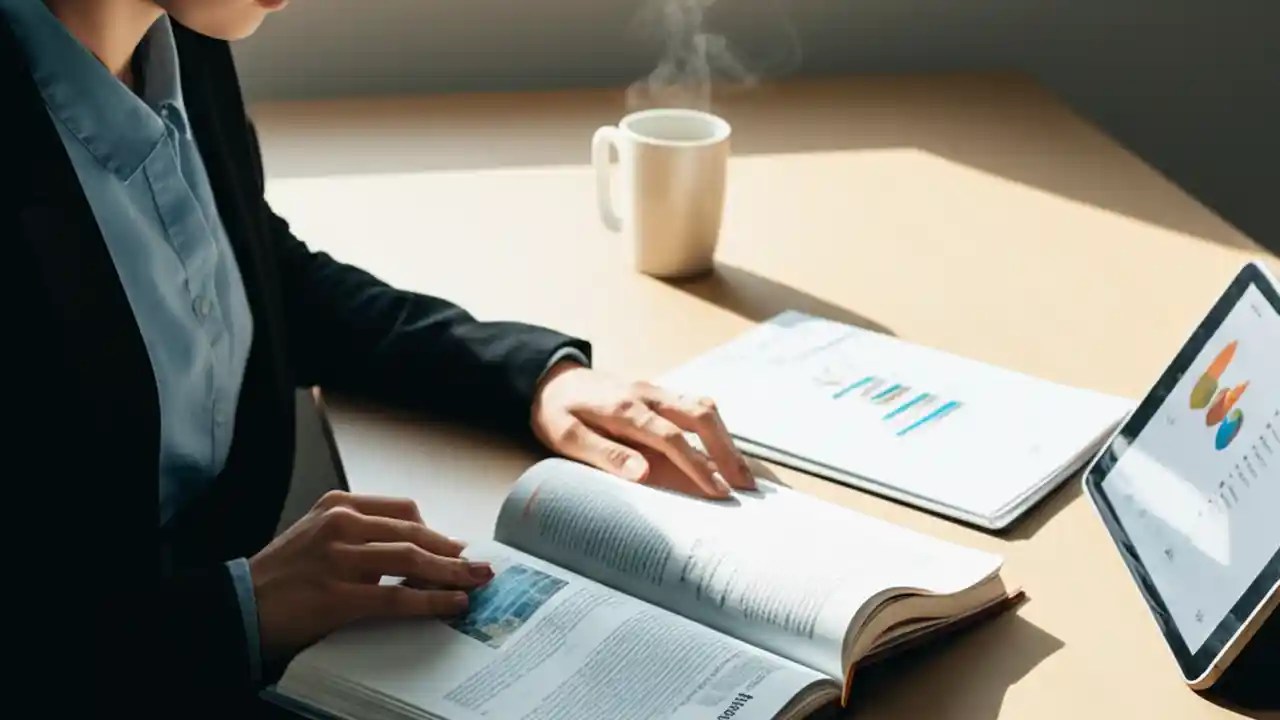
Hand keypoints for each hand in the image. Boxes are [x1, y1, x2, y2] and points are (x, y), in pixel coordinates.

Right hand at [248, 490, 492, 662]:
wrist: (237, 607)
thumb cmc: (281, 577)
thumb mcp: (318, 538)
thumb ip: (360, 537)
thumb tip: (415, 551)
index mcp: (338, 505)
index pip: (404, 509)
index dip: (436, 530)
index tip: (456, 546)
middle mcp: (341, 524)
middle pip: (415, 533)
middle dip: (453, 552)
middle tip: (482, 566)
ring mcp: (338, 559)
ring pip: (412, 561)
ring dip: (452, 574)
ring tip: (477, 583)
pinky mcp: (337, 596)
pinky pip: (397, 597)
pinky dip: (430, 601)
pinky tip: (451, 605)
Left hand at [530, 361, 755, 497]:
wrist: (549, 377)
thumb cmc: (555, 411)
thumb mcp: (566, 436)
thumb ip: (604, 453)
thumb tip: (642, 474)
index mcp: (626, 409)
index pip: (672, 438)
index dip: (698, 466)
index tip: (717, 492)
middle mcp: (647, 395)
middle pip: (701, 416)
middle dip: (727, 451)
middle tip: (746, 485)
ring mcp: (655, 391)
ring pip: (703, 408)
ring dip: (726, 439)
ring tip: (742, 473)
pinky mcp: (658, 394)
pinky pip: (695, 406)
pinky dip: (716, 429)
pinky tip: (724, 450)